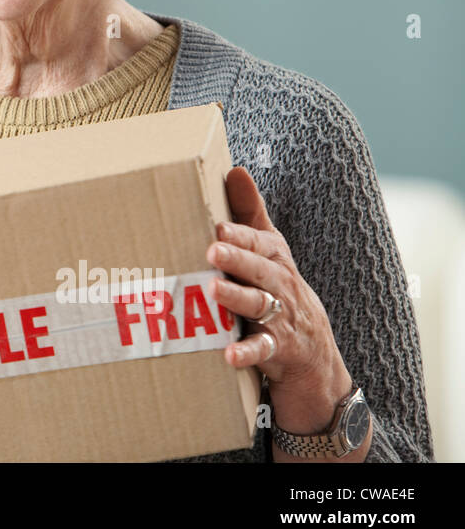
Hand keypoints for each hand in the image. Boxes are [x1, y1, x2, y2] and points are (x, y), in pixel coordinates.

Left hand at [206, 166, 353, 437]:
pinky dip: (246, 353)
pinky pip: (261, 351)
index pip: (262, 244)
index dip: (241, 236)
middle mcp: (281, 288)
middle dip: (238, 259)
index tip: (218, 227)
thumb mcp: (270, 252)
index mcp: (276, 262)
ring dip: (238, 298)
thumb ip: (249, 213)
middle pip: (261, 271)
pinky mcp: (278, 352)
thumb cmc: (281, 292)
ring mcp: (281, 320)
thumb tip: (234, 169)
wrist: (316, 359)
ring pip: (260, 307)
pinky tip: (228, 354)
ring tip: (213, 291)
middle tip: (212, 250)